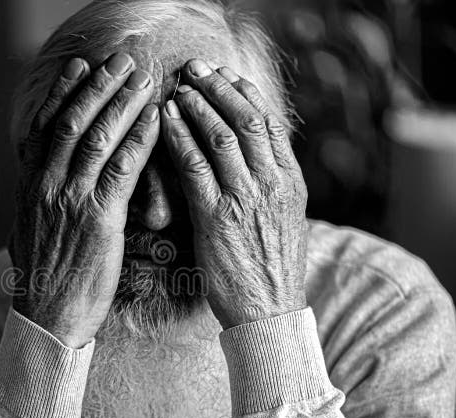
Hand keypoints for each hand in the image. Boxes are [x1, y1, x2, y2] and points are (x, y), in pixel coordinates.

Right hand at [10, 53, 158, 347]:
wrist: (47, 318)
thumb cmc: (44, 281)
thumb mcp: (28, 233)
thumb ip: (36, 203)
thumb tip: (37, 186)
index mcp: (30, 187)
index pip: (45, 127)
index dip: (64, 94)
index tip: (80, 67)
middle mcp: (47, 185)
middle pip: (73, 121)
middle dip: (98, 86)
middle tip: (119, 59)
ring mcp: (70, 199)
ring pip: (97, 137)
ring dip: (123, 101)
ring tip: (143, 76)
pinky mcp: (98, 218)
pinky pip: (123, 167)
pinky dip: (140, 138)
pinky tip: (156, 118)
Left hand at [161, 59, 307, 328]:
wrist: (268, 312)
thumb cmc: (271, 269)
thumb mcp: (286, 219)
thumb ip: (273, 184)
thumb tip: (258, 156)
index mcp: (291, 181)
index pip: (269, 122)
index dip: (243, 93)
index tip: (225, 74)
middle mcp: (272, 183)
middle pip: (245, 118)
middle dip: (217, 87)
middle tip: (195, 67)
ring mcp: (245, 198)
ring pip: (220, 135)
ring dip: (195, 105)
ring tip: (176, 87)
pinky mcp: (216, 217)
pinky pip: (195, 166)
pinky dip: (179, 137)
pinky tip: (165, 121)